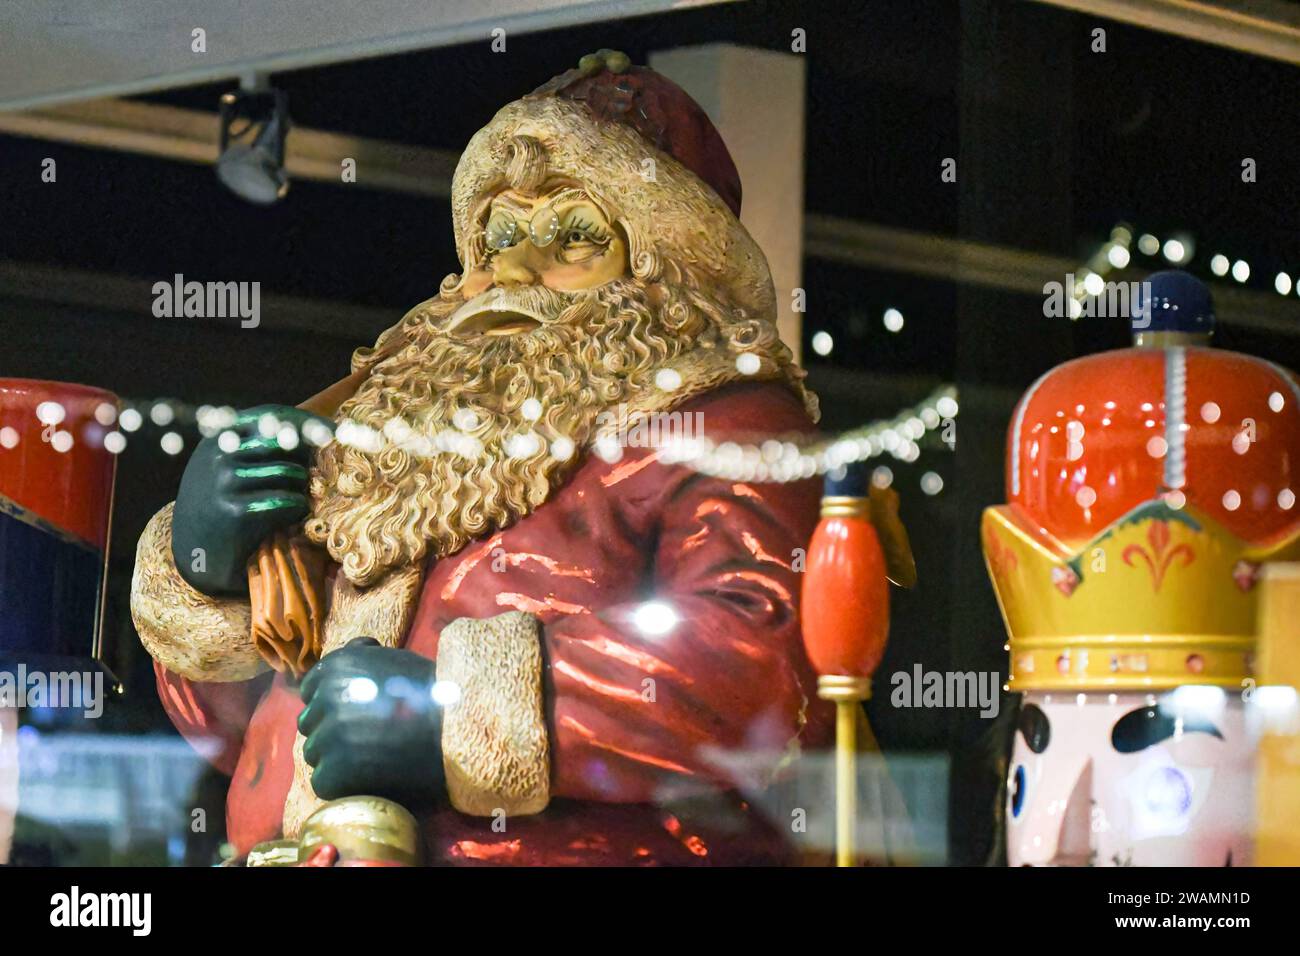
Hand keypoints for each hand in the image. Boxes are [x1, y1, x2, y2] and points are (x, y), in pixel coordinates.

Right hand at [171, 404, 332, 594]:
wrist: (197, 551)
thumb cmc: (226, 503)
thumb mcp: (230, 466)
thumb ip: (260, 446)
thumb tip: (319, 429)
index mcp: (220, 437)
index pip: (270, 415)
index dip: (306, 422)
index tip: (334, 431)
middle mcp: (220, 454)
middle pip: (285, 443)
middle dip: (307, 460)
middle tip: (316, 477)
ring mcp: (224, 481)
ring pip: (289, 473)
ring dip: (303, 489)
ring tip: (299, 500)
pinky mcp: (234, 510)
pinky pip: (285, 501)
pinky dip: (297, 508)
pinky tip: (293, 515)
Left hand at [298, 637, 443, 803]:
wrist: (457, 728)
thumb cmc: (432, 692)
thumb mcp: (395, 659)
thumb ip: (364, 656)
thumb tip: (354, 649)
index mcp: (337, 665)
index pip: (311, 689)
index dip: (330, 703)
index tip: (352, 713)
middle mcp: (326, 695)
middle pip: (310, 721)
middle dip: (330, 729)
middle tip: (362, 739)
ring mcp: (328, 734)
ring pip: (315, 752)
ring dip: (335, 757)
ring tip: (367, 760)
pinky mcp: (335, 769)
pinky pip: (323, 780)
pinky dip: (342, 783)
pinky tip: (367, 777)